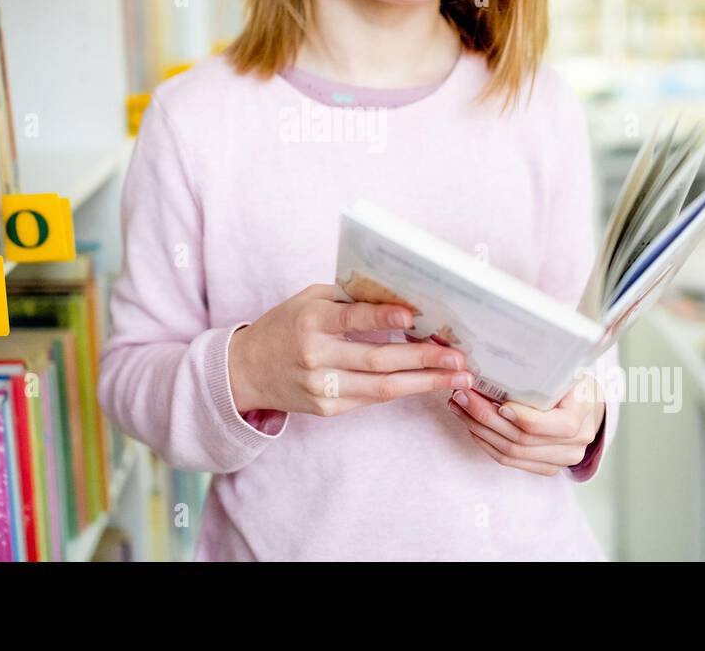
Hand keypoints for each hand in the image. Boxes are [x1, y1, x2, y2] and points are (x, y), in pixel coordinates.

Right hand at [228, 283, 472, 416]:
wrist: (247, 370)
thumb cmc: (286, 326)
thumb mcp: (309, 300)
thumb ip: (349, 298)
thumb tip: (400, 295)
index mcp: (310, 321)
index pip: (351, 319)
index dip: (383, 318)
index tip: (414, 317)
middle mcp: (315, 356)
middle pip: (377, 360)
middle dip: (423, 359)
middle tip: (457, 357)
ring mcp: (322, 387)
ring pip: (382, 388)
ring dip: (425, 383)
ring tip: (457, 377)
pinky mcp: (328, 409)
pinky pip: (372, 398)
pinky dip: (403, 389)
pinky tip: (429, 383)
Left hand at [448, 373, 604, 475]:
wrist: (587, 403)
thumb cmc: (573, 379)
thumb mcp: (567, 367)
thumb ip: (545, 366)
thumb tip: (506, 345)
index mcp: (582, 415)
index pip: (549, 425)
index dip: (520, 417)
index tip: (497, 401)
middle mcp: (574, 444)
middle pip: (522, 439)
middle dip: (486, 417)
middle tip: (462, 396)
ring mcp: (561, 459)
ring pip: (512, 453)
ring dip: (479, 430)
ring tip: (459, 407)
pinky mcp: (546, 467)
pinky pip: (511, 461)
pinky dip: (487, 443)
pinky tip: (471, 424)